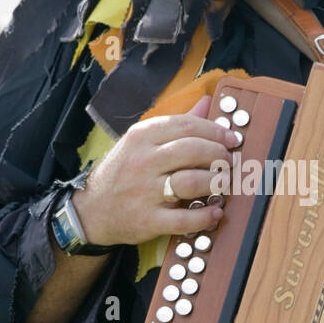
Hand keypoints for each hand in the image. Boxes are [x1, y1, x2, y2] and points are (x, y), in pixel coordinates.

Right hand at [71, 95, 239, 246]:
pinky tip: (215, 212)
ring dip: (216, 183)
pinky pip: (183, 219)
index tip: (232, 139)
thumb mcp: (142, 141)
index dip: (216, 131)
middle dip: (219, 155)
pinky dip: (205, 216)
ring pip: (191, 182)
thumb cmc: (124, 172)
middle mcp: (143, 161)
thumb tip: (207, 102)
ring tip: (224, 184)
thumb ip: (176, 123)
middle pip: (193, 151)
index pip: (187, 125)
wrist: (92, 209)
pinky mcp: (148, 220)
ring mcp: (145, 191)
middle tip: (229, 162)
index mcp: (142, 136)